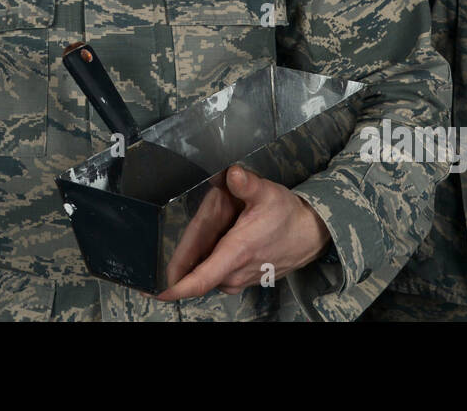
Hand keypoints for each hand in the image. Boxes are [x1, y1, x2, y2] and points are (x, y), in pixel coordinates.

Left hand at [156, 165, 330, 300]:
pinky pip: (218, 276)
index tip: (155, 292)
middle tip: (163, 250)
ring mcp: (240, 279)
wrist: (311, 234)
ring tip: (189, 244)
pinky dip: (209, 265)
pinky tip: (211, 246)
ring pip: (208, 275)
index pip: (200, 279)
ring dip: (196, 264)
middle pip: (197, 275)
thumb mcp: (268, 193)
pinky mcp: (244, 279)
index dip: (175, 288)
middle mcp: (236, 272)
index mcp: (236, 253)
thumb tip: (232, 173)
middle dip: (180, 266)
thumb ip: (247, 184)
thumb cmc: (288, 215)